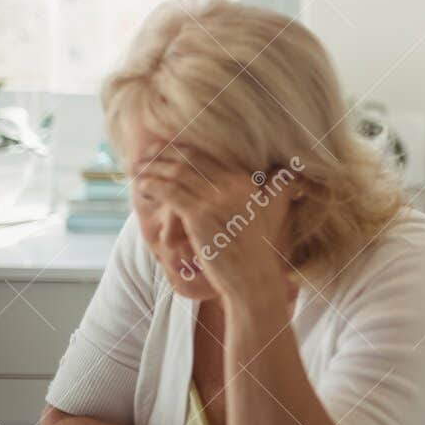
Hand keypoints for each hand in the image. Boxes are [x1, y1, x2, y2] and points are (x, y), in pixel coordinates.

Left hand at [131, 149, 297, 303]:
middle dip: (163, 153)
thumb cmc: (257, 251)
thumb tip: (288, 172)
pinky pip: (169, 192)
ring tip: (136, 166)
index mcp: (244, 182)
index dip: (182, 149)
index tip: (165, 146)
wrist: (253, 278)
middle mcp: (231, 185)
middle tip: (144, 151)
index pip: (207, 157)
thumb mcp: (273, 213)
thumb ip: (278, 190)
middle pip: (189, 160)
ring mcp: (215, 199)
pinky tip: (141, 185)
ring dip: (153, 168)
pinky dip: (152, 185)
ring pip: (176, 174)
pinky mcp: (199, 215)